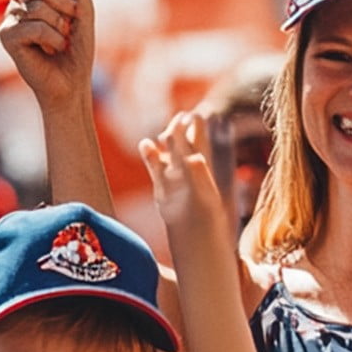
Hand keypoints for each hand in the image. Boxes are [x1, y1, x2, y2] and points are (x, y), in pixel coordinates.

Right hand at [0, 0, 94, 108]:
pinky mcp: (6, 36)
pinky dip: (54, 39)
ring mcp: (10, 18)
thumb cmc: (77, 44)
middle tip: (70, 19)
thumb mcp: (81, 3)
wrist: (73, 82)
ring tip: (61, 39)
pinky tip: (53, 49)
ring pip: (39, 4)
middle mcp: (18, 0)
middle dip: (63, 0)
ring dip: (61, 24)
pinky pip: (34, 26)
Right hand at [139, 110, 226, 237]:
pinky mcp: (161, 182)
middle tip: (173, 128)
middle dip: (177, 127)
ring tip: (162, 138)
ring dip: (164, 139)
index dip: (192, 123)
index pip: (198, 133)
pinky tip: (145, 144)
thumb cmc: (205, 213)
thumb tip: (194, 158)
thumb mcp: (204, 193)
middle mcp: (187, 162)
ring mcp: (173, 171)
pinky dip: (149, 153)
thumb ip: (198, 174)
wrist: (193, 232)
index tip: (185, 119)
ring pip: (166, 149)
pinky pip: (154, 164)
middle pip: (181, 137)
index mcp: (202, 160)